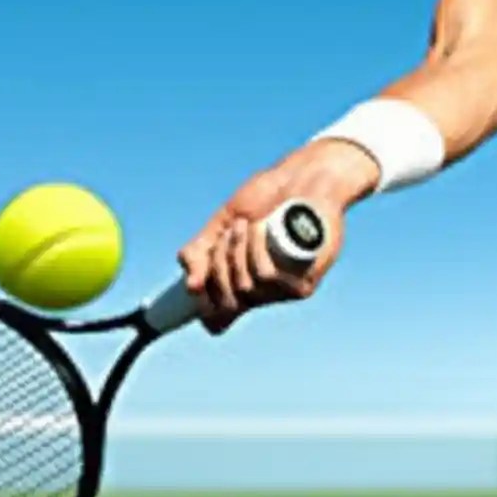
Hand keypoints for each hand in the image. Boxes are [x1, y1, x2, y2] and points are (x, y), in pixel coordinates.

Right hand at [177, 139, 379, 334]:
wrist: (305, 177)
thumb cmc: (266, 200)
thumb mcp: (221, 225)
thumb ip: (198, 251)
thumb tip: (191, 288)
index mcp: (242, 285)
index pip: (217, 320)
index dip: (203, 306)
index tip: (198, 279)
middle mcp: (263, 295)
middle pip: (225, 303)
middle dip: (216, 265)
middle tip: (229, 232)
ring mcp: (284, 290)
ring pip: (245, 288)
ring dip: (235, 253)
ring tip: (244, 224)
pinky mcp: (305, 282)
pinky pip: (267, 278)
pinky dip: (255, 253)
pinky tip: (258, 230)